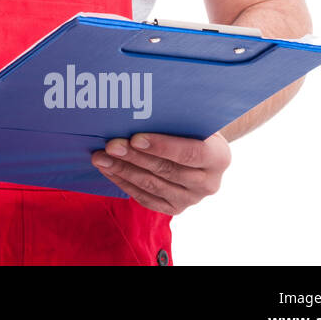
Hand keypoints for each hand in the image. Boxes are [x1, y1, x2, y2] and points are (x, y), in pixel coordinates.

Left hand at [91, 131, 230, 214]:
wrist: (200, 150)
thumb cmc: (191, 128)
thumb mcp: (191, 121)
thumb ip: (173, 120)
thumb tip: (137, 111)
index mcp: (219, 157)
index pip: (190, 153)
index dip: (162, 146)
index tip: (135, 138)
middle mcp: (209, 183)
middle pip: (166, 170)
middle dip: (134, 157)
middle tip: (111, 145)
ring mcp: (192, 199)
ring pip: (152, 185)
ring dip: (123, 170)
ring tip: (101, 157)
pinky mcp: (174, 208)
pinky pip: (145, 198)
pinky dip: (124, 183)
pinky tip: (108, 169)